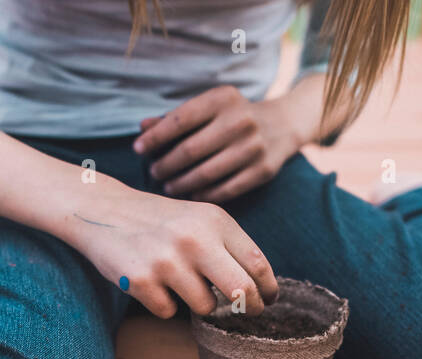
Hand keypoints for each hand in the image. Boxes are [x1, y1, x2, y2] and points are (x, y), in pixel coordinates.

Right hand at [63, 182, 277, 318]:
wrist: (103, 210)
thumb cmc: (161, 222)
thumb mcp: (199, 220)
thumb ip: (229, 246)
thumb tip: (260, 290)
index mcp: (214, 220)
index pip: (257, 263)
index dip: (267, 289)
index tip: (268, 300)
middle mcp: (194, 238)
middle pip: (241, 291)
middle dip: (250, 308)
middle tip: (249, 313)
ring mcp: (166, 260)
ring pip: (205, 307)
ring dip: (198, 303)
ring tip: (179, 282)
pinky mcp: (141, 280)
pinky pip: (168, 312)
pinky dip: (163, 303)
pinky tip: (151, 281)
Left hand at [133, 86, 307, 202]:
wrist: (283, 123)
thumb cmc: (233, 116)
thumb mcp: (209, 107)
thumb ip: (176, 117)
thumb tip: (142, 128)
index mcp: (222, 99)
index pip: (180, 119)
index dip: (155, 137)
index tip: (138, 149)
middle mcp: (240, 121)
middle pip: (190, 150)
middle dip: (166, 165)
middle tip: (154, 173)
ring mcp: (254, 147)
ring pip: (206, 174)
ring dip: (181, 184)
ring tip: (169, 187)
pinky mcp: (263, 171)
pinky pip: (226, 190)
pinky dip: (205, 195)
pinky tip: (192, 196)